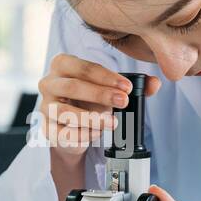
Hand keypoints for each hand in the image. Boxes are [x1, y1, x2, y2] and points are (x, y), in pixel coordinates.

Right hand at [37, 54, 160, 159]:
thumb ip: (133, 85)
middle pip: (73, 86)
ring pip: (65, 111)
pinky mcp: (47, 130)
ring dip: (92, 118)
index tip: (127, 87)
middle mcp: (49, 84)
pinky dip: (84, 135)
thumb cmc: (89, 100)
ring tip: (113, 123)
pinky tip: (97, 134)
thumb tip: (155, 83)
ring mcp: (45, 107)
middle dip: (101, 94)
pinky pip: (64, 134)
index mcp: (62, 65)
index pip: (83, 67)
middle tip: (123, 101)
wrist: (72, 128)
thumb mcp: (109, 88)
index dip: (107, 77)